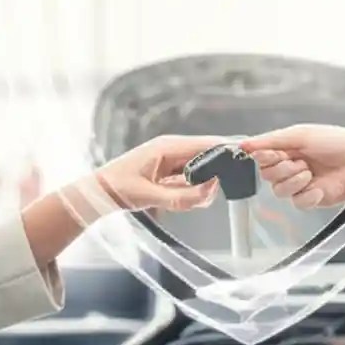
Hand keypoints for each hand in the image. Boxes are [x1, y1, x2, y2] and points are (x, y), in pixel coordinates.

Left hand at [79, 135, 228, 215]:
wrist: (99, 192)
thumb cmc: (118, 188)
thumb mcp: (149, 195)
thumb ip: (181, 197)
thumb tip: (211, 191)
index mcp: (168, 146)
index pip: (206, 144)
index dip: (227, 150)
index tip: (245, 160)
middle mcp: (173, 148)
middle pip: (208, 156)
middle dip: (214, 175)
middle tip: (209, 194)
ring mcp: (173, 159)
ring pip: (202, 170)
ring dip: (202, 186)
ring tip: (186, 200)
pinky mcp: (171, 170)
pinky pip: (192, 178)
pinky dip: (193, 189)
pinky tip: (182, 199)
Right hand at [240, 124, 344, 208]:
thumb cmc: (336, 140)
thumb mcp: (301, 135)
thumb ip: (271, 140)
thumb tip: (244, 144)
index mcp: (286, 149)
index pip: (261, 158)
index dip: (264, 158)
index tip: (271, 155)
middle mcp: (291, 166)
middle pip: (267, 176)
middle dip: (281, 170)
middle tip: (298, 162)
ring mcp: (301, 184)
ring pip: (279, 192)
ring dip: (293, 182)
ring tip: (309, 173)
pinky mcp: (313, 199)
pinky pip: (298, 203)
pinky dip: (306, 196)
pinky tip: (318, 188)